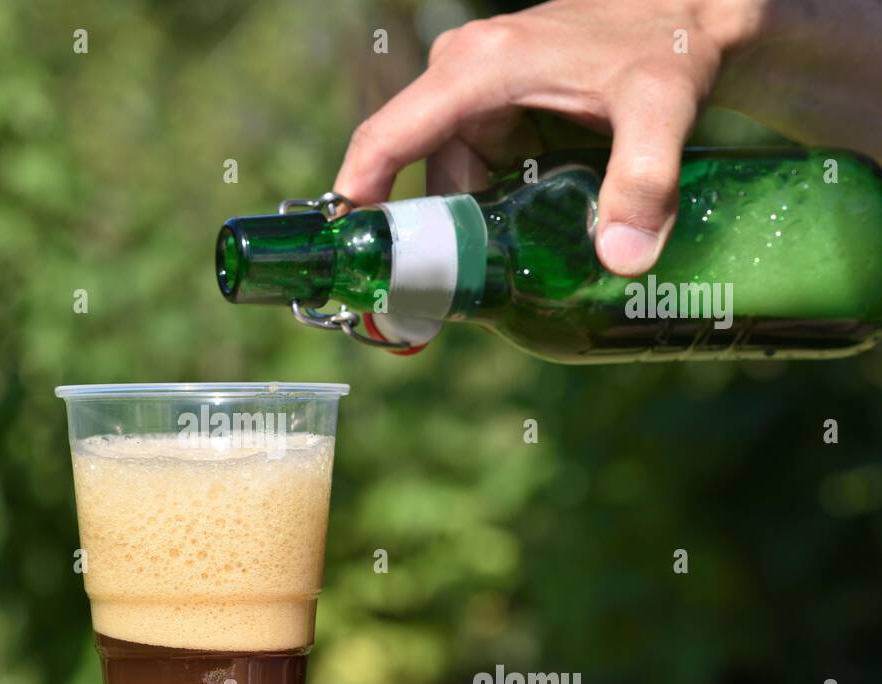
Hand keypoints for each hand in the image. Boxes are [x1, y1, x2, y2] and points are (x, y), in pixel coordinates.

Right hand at [334, 0, 881, 275]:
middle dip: (428, 236)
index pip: (385, 139)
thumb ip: (644, 182)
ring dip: (469, 227)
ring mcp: (474, 91)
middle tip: (441, 301)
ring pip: (448, 178)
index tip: (345, 257)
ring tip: (498, 275)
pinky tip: (514, 240)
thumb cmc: (670, 49)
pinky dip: (487, 208)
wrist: (693, 16)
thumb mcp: (663, 111)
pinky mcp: (494, 107)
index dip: (356, 199)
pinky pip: (471, 169)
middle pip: (417, 173)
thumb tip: (621, 260)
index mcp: (476, 70)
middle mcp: (461, 75)